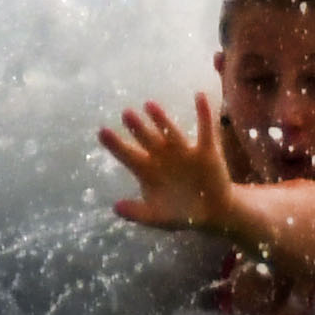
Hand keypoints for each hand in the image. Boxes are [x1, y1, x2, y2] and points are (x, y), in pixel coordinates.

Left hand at [99, 96, 237, 234]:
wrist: (212, 213)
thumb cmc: (180, 214)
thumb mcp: (157, 218)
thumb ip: (137, 213)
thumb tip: (115, 207)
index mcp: (147, 171)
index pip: (128, 155)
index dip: (115, 145)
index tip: (102, 131)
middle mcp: (163, 156)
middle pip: (147, 139)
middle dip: (137, 127)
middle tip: (125, 113)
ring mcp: (184, 152)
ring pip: (170, 132)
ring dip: (161, 119)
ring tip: (150, 105)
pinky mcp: (206, 151)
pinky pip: (205, 129)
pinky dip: (204, 113)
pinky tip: (199, 96)